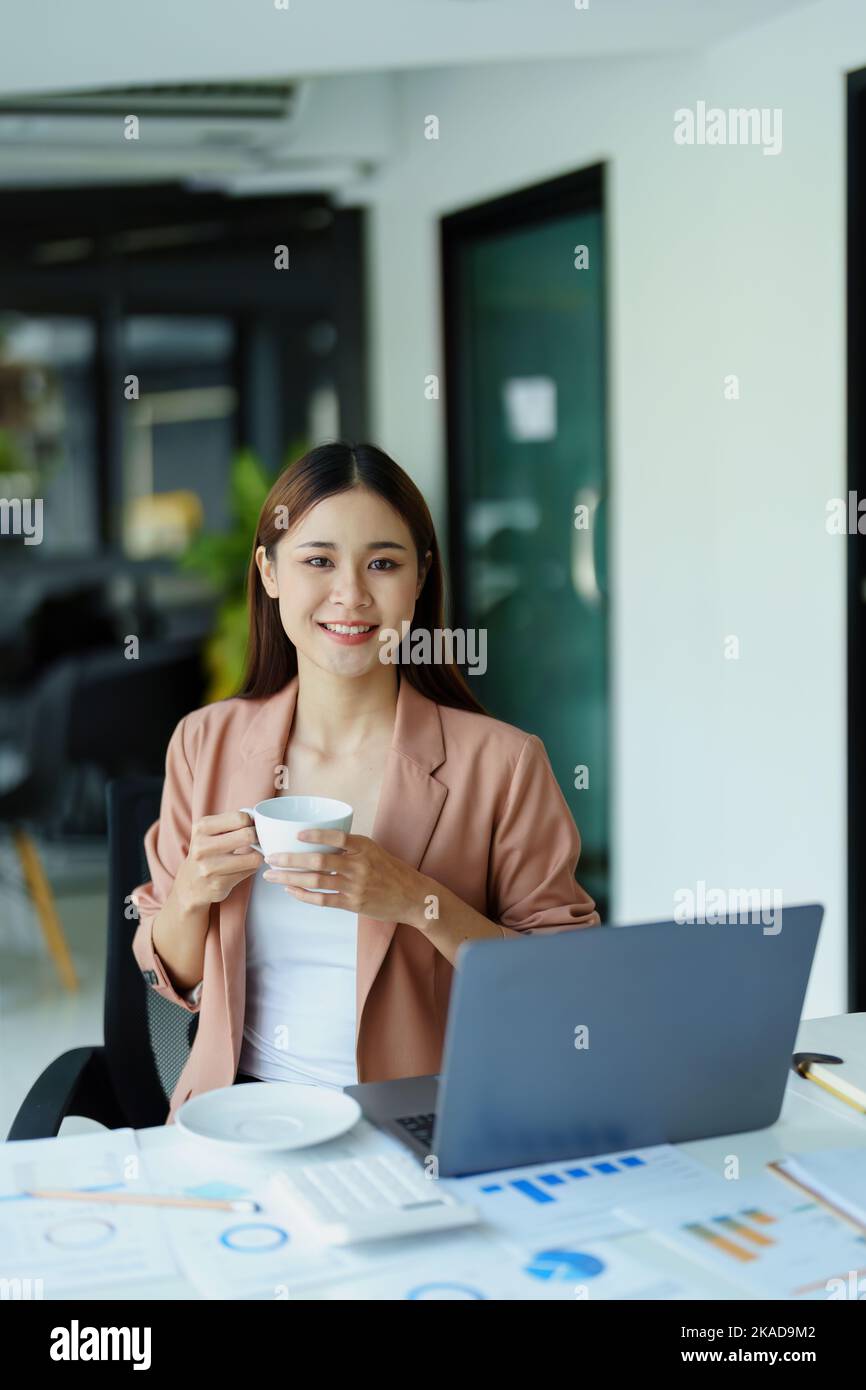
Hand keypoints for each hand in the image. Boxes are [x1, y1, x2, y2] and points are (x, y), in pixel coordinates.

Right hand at [175, 811, 261, 908]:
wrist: (190, 884)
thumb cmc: (207, 853)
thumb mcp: (210, 832)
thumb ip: (231, 823)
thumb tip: (259, 819)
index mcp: (202, 827)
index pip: (240, 818)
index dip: (251, 822)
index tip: (250, 828)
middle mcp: (202, 846)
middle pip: (247, 835)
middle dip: (257, 838)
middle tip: (256, 841)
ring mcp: (209, 867)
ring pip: (253, 858)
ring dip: (258, 856)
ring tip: (252, 855)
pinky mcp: (219, 884)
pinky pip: (249, 872)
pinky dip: (252, 868)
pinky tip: (244, 867)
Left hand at [262, 830, 427, 923]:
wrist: (412, 897)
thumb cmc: (390, 871)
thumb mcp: (373, 851)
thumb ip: (349, 847)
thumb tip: (317, 843)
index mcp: (364, 847)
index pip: (336, 837)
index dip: (315, 835)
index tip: (295, 834)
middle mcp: (359, 865)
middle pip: (318, 861)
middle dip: (290, 859)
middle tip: (271, 857)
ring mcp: (355, 886)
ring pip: (316, 881)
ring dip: (290, 878)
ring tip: (272, 876)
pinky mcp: (353, 904)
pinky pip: (323, 899)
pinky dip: (304, 895)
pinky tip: (290, 891)